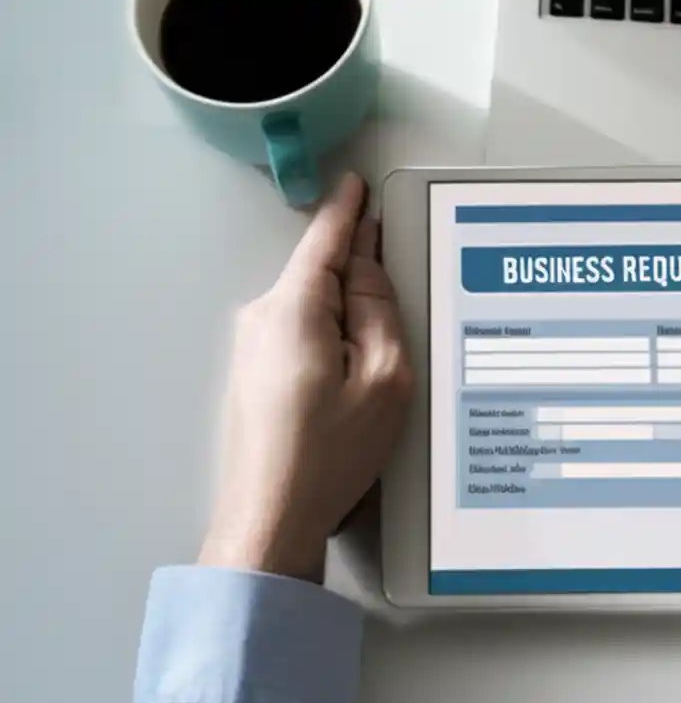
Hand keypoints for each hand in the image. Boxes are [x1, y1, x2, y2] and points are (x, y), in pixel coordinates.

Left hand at [199, 173, 412, 581]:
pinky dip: (334, 340)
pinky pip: (303, 335)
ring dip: (350, 315)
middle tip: (405, 292)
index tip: (357, 185)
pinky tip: (359, 376)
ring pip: (315, 309)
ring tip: (388, 357)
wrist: (271, 517)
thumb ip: (381, 311)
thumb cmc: (329, 457)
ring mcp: (253, 348)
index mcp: (294, 309)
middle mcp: (263, 319)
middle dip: (361, 275)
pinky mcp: (256, 375)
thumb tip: (370, 269)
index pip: (325, 240)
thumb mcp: (384, 378)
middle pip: (322, 274)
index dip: (348, 211)